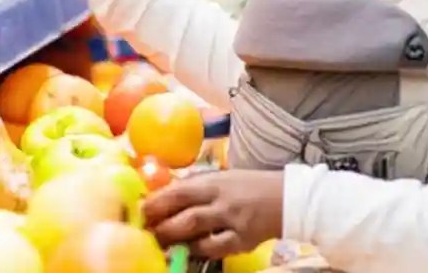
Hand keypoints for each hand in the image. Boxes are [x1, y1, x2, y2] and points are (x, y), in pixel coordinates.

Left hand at [143, 170, 284, 258]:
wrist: (288, 198)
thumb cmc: (252, 186)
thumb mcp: (225, 178)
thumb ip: (199, 185)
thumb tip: (166, 192)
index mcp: (215, 181)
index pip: (179, 191)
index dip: (157, 201)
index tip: (140, 210)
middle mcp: (222, 200)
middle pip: (184, 212)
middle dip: (160, 224)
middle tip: (143, 231)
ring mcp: (232, 221)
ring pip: (195, 231)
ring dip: (173, 239)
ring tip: (158, 244)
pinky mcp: (243, 240)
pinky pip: (214, 248)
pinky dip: (198, 250)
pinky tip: (188, 251)